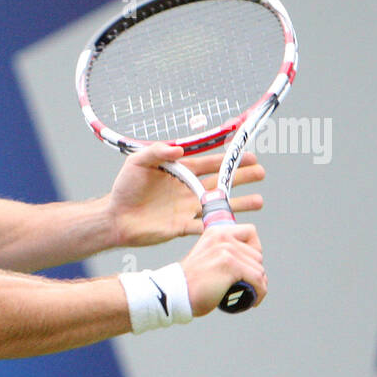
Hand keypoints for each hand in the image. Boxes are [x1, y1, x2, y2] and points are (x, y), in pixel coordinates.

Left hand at [105, 143, 264, 247]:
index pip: (209, 163)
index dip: (229, 159)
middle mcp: (187, 189)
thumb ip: (156, 152)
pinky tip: (237, 224)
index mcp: (180, 172)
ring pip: (219, 204)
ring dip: (239, 202)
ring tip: (259, 201)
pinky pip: (206, 226)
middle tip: (261, 173)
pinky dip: (221, 225)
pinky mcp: (183, 227)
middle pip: (220, 181)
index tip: (249, 154)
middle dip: (241, 177)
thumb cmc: (124, 189)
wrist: (115, 219)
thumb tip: (179, 149)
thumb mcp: (137, 163)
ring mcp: (187, 208)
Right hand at [180, 222, 266, 315]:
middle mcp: (222, 237)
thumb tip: (253, 263)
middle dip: (255, 273)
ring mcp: (226, 250)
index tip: (245, 267)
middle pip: (257, 254)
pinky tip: (252, 300)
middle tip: (246, 286)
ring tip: (249, 294)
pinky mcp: (230, 265)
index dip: (253, 250)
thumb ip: (223, 253)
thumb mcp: (207, 258)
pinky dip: (259, 292)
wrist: (174, 294)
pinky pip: (257, 279)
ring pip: (259, 269)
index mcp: (216, 232)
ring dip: (259, 285)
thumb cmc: (191, 284)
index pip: (250, 232)